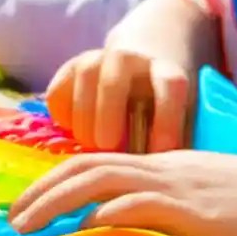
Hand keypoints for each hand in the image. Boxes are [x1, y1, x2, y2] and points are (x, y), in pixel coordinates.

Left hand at [9, 151, 236, 235]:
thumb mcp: (218, 204)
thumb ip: (178, 210)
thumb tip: (139, 230)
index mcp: (171, 165)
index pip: (101, 160)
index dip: (59, 179)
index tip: (30, 203)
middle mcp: (169, 168)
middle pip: (87, 163)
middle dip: (41, 189)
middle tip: (10, 217)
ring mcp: (183, 186)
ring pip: (101, 177)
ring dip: (55, 199)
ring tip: (25, 225)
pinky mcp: (198, 212)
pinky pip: (140, 204)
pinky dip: (105, 214)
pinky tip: (81, 231)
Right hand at [46, 0, 213, 152]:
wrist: (140, 58)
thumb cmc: (161, 100)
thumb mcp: (178, 112)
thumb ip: (171, 138)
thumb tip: (161, 177)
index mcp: (165, 68)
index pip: (169, 85)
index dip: (166, 118)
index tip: (160, 151)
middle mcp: (130, 58)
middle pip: (114, 81)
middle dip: (108, 116)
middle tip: (108, 148)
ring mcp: (97, 58)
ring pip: (84, 79)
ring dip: (83, 117)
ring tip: (90, 145)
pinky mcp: (70, 67)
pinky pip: (58, 91)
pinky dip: (63, 115)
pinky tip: (74, 132)